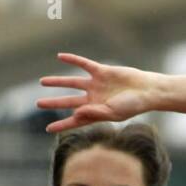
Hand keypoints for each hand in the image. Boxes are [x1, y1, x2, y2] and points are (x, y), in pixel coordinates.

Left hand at [37, 52, 159, 132]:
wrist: (146, 90)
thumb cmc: (133, 106)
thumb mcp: (113, 113)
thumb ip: (94, 113)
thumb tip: (75, 113)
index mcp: (95, 113)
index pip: (74, 120)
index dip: (61, 124)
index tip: (48, 129)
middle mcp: (93, 99)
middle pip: (68, 101)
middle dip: (53, 103)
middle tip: (38, 104)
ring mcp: (96, 85)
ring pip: (72, 83)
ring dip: (58, 82)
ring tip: (42, 82)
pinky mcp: (102, 71)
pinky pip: (84, 64)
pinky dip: (72, 60)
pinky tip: (60, 56)